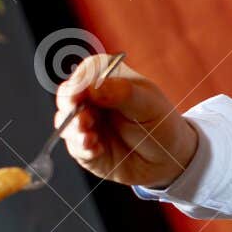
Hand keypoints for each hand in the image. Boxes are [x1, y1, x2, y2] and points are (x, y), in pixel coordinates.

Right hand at [56, 55, 200, 188]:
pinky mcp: (84, 147)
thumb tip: (94, 88)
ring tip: (90, 138)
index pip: (85, 73)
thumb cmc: (160, 123)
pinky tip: (97, 150)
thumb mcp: (149, 104)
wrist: (166, 159)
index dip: (78, 83)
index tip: (80, 94)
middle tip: (82, 119)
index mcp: (108, 79)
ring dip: (74, 129)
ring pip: (65, 121)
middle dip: (70, 107)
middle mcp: (92, 99)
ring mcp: (86, 122)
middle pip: (67, 96)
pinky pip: (74, 146)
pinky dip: (82, 148)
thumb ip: (122, 93)